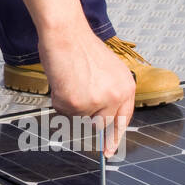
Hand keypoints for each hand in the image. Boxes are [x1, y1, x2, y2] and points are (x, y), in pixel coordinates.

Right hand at [39, 29, 135, 156]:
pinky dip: (58, 97)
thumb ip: (109, 90)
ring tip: (70, 78)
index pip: (123, 119)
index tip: (108, 151)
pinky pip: (62, 111)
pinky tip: (61, 79)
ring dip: (70, 102)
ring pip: (78, 117)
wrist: (65, 33)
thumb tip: (101, 113)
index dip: (114, 136)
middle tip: (76, 94)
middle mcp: (115, 96)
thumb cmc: (80, 45)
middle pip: (99, 123)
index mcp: (126, 86)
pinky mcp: (76, 104)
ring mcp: (96, 101)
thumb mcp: (107, 69)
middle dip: (86, 113)